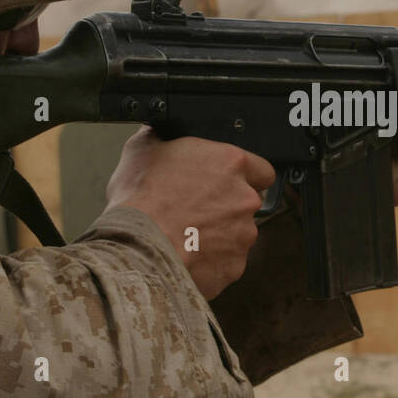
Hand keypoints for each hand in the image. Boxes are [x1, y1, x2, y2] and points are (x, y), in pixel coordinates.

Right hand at [106, 127, 275, 299]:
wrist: (136, 250)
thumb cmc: (139, 201)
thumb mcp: (142, 149)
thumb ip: (164, 137)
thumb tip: (161, 131)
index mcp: (231, 163)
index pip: (261, 169)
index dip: (245, 176)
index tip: (228, 183)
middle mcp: (245, 198)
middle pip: (247, 202)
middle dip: (227, 206)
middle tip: (196, 209)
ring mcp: (243, 235)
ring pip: (238, 233)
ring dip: (220, 234)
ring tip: (186, 234)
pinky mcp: (234, 266)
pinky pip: (228, 261)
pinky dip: (212, 260)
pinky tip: (188, 253)